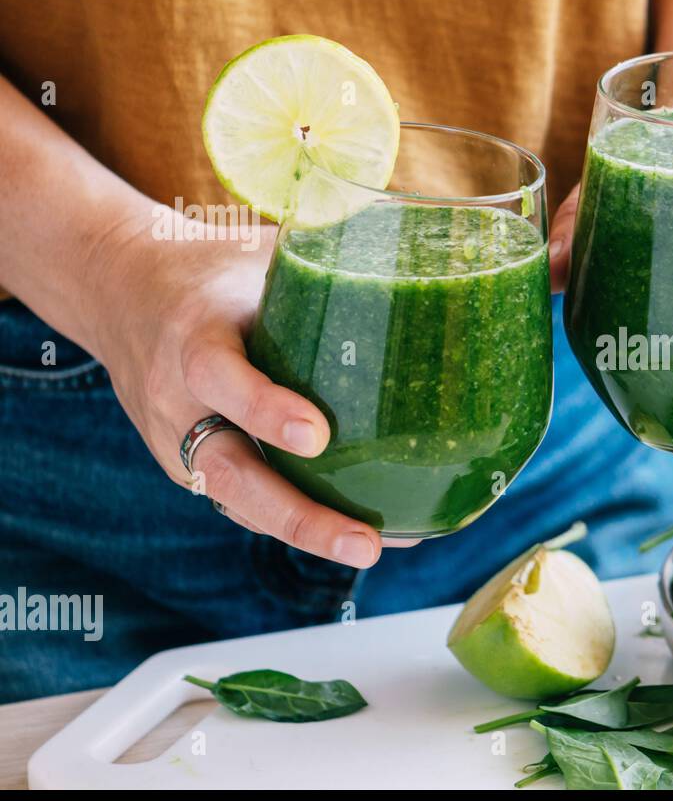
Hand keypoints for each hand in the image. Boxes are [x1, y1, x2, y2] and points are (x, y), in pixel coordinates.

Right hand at [91, 210, 386, 566]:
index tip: (317, 435)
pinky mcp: (192, 465)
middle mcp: (177, 400)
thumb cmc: (209, 267)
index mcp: (191, 335)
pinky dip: (299, 521)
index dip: (265, 408)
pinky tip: (363, 532)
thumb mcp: (255, 252)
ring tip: (375, 549)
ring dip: (308, 532)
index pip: (219, 376)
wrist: (118, 291)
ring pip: (239, 503)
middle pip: (231, 474)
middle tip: (366, 543)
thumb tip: (425, 264)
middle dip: (300, 517)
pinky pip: (244, 502)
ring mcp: (180, 442)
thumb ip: (325, 261)